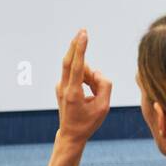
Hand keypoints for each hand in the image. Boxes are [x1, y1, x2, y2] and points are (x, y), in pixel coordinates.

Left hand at [55, 29, 111, 144]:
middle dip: (77, 45)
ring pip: (79, 70)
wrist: (71, 135)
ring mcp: (61, 86)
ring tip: (95, 93)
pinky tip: (89, 93)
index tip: (83, 35)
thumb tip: (97, 72)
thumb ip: (104, 85)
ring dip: (90, 75)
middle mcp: (64, 88)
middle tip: (83, 30)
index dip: (80, 49)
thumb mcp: (104, 107)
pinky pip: (77, 75)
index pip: (77, 66)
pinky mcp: (62, 86)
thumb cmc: (88, 123)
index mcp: (73, 94)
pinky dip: (86, 78)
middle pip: (69, 61)